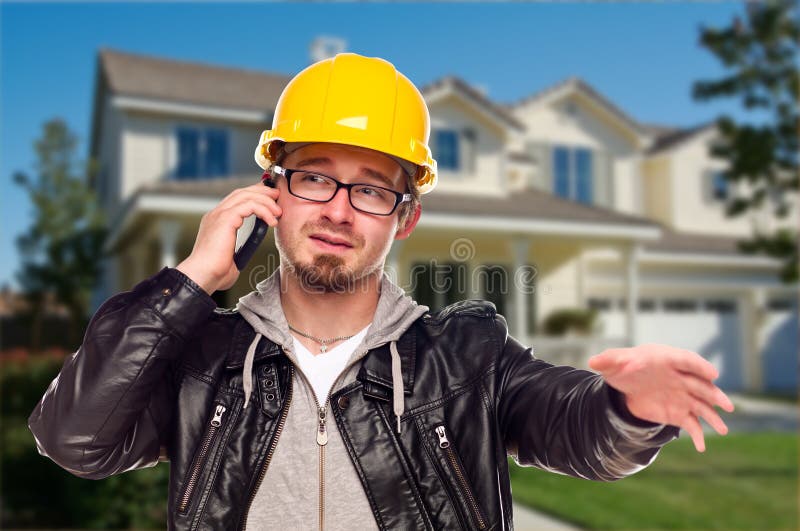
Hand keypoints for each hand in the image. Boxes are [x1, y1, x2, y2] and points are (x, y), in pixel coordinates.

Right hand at [176, 182, 280, 293]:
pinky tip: (271, 221)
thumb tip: (245, 254)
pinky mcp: (225, 219)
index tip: (271, 200)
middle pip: (242, 193)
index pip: (236, 200)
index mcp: (216, 221)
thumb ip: (239, 251)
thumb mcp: (231, 258)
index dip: (254, 195)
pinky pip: (249, 205)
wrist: (202, 276)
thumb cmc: (214, 273)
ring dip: (266, 201)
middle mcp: (216, 214)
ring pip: (246, 196)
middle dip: (262, 192)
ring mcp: (219, 215)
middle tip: (277, 196)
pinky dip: (263, 210)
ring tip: (278, 212)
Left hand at [588, 344, 734, 451]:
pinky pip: (692, 424)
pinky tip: (701, 447)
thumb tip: (593, 361)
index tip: (712, 374)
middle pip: (700, 385)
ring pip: (702, 406)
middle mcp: (680, 378)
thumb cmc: (625, 367)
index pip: (687, 360)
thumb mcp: (614, 363)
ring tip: (723, 429)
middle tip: (726, 405)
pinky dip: (698, 435)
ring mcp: (682, 395)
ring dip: (713, 416)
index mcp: (667, 360)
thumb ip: (607, 360)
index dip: (699, 366)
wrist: (627, 384)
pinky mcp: (679, 412)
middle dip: (714, 394)